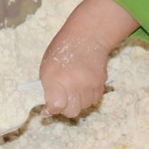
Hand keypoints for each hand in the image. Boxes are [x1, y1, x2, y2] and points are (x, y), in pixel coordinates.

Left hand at [39, 0, 138, 118]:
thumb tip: (48, 111)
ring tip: (75, 87)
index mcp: (56, 77)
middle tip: (63, 96)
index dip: (52, 108)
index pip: (56, 106)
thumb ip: (47, 89)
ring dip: (78, 101)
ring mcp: (89, 84)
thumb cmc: (62, 51)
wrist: (87, 37)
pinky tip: (84, 85)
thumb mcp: (47, 67)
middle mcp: (74, 83)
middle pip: (71, 112)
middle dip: (66, 107)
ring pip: (84, 107)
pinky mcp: (101, 84)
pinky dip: (88, 96)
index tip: (50, 105)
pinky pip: (94, 100)